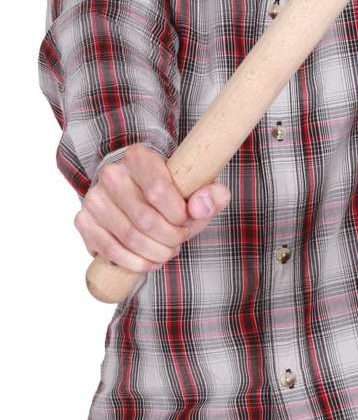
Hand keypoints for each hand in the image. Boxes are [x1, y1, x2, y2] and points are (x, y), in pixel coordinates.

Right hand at [74, 143, 230, 274]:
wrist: (141, 194)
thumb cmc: (173, 191)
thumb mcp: (198, 188)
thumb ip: (212, 194)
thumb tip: (201, 207)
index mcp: (139, 156)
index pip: (158, 191)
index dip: (177, 215)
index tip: (186, 222)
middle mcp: (111, 173)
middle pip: (144, 219)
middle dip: (169, 239)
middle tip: (179, 241)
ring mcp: (94, 198)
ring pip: (129, 237)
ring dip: (154, 253)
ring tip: (166, 252)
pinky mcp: (83, 221)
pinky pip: (109, 250)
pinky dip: (133, 262)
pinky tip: (148, 262)